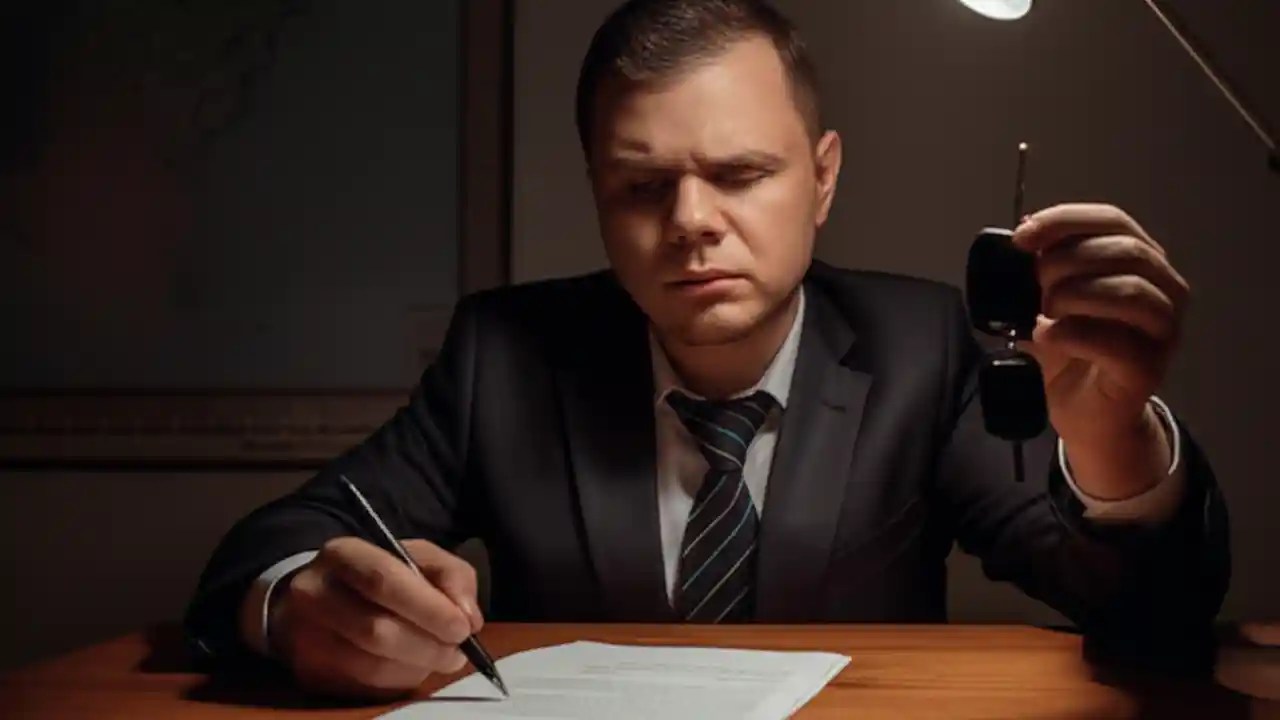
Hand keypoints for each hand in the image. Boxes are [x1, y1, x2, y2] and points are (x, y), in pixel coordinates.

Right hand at [272, 537, 483, 699]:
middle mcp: (314, 593)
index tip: (463, 627)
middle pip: (376, 629)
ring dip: (418, 666)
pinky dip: (400, 680)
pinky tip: (414, 666)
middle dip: (428, 645)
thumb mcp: (416, 557)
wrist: (319, 598)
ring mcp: (306, 637)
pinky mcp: (310, 672)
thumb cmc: (377, 575)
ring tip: (443, 658)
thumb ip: (451, 575)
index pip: (383, 579)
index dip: (428, 607)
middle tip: (458, 651)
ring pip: (372, 665)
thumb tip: (469, 618)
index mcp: (343, 554)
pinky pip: (364, 686)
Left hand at [1013, 203, 1185, 497]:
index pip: (1113, 220)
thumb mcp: (1046, 300)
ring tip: (1044, 312)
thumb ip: (1041, 267)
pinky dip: (1072, 334)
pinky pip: (1116, 341)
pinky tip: (1047, 336)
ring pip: (1130, 291)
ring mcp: (1164, 330)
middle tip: (1034, 284)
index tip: (1023, 236)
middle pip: (1124, 250)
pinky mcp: (1150, 368)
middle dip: (1066, 261)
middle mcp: (1164, 289)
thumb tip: (1024, 229)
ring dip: (1073, 295)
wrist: (1082, 411)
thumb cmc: (1069, 350)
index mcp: (1141, 262)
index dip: (1066, 221)